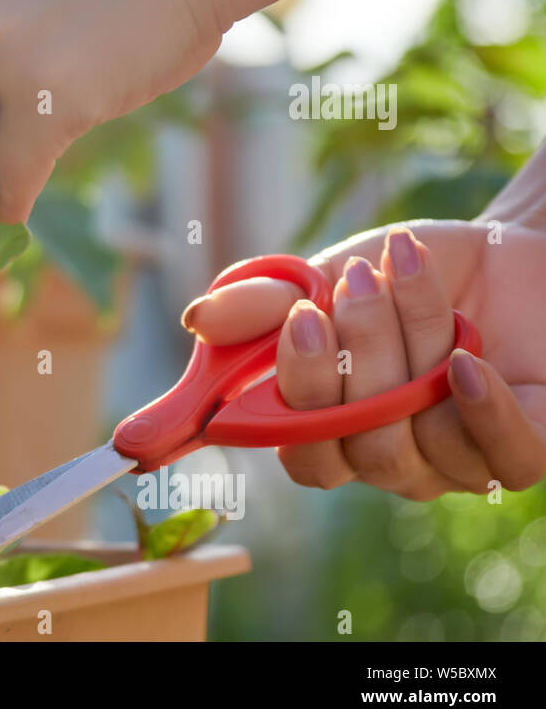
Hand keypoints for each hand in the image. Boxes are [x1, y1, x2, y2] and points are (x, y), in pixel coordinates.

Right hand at [183, 222, 545, 499]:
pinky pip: (500, 461)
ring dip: (416, 346)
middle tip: (360, 282)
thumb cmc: (398, 275)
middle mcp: (385, 457)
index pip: (293, 450)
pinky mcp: (522, 448)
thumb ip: (259, 304)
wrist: (500, 248)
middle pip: (354, 443)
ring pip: (418, 439)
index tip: (298, 321)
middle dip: (357, 354)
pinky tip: (467, 362)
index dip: (285, 402)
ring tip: (414, 279)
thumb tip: (195, 319)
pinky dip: (479, 411)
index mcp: (327, 427)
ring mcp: (452, 460)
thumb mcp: (320, 278)